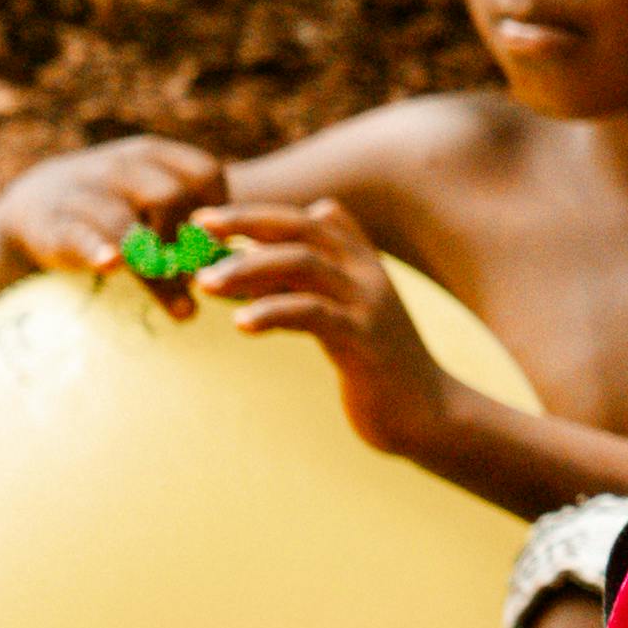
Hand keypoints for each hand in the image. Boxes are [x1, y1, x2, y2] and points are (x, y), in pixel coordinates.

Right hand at [0, 134, 231, 300]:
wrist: (31, 208)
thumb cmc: (113, 211)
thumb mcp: (151, 203)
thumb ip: (192, 226)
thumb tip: (245, 271)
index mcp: (152, 155)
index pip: (204, 172)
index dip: (223, 213)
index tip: (228, 251)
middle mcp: (119, 166)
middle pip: (170, 197)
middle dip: (193, 244)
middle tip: (208, 284)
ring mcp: (83, 191)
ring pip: (127, 224)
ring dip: (159, 268)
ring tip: (184, 308)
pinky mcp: (52, 223)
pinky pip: (78, 233)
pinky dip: (97, 248)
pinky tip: (111, 266)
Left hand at [190, 198, 467, 458]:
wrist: (429, 413)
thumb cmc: (379, 363)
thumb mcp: (353, 309)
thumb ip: (323, 273)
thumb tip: (284, 235)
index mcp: (363, 262)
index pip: (305, 220)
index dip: (256, 214)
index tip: (208, 218)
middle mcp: (367, 274)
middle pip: (301, 230)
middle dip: (245, 224)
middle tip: (198, 230)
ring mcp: (367, 305)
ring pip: (302, 265)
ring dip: (247, 269)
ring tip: (204, 284)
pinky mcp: (362, 341)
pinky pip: (311, 314)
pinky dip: (271, 313)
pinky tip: (241, 324)